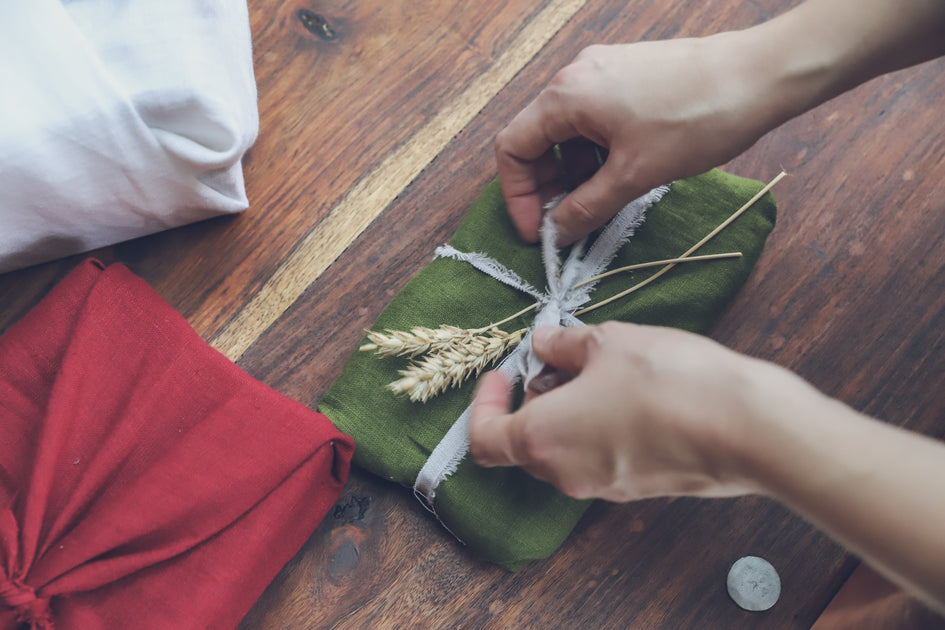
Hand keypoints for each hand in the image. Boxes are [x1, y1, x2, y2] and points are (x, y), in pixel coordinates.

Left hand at [468, 322, 811, 500]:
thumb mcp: (609, 343)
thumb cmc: (668, 381)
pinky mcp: (637, 489)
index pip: (483, 438)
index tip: (504, 373)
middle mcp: (564, 474)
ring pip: (563, 450)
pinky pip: (597, 458)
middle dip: (533, 399)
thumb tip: (544, 344)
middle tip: (559, 359)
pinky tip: (628, 392)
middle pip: (524, 443)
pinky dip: (595, 428)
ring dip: (566, 412)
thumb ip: (564, 345)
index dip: (484, 403)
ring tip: (601, 369)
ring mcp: (602, 488)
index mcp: (542, 440)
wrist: (746, 428)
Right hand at [495, 35, 772, 244]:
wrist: (759, 75)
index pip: (512, 148)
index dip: (518, 196)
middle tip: (565, 225)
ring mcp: (604, 73)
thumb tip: (557, 233)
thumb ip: (587, 207)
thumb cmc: (697, 118)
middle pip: (537, 139)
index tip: (537, 231)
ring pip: (568, 132)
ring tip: (598, 206)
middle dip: (546, 188)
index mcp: (566, 95)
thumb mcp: (634, 175)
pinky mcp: (629, 77)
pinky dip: (596, 154)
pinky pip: (594, 120)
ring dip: (574, 174)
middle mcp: (577, 77)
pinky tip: (618, 177)